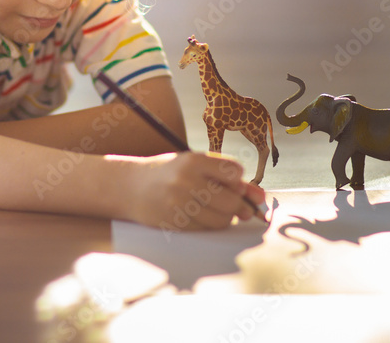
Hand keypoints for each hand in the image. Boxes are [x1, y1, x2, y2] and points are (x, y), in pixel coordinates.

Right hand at [122, 152, 265, 230]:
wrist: (130, 187)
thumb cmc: (169, 173)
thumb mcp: (194, 166)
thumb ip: (227, 178)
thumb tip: (260, 197)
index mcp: (193, 160)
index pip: (234, 172)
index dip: (237, 180)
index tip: (231, 182)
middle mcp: (186, 180)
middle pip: (231, 200)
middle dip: (237, 205)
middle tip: (232, 203)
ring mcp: (178, 203)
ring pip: (221, 219)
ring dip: (225, 217)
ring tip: (214, 208)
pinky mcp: (174, 222)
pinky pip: (206, 229)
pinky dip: (209, 224)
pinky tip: (199, 214)